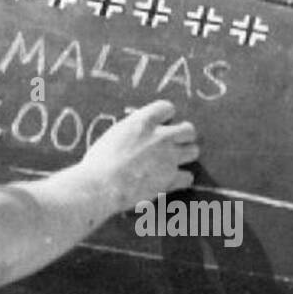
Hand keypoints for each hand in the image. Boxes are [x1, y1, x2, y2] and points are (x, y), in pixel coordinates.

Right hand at [78, 100, 198, 211]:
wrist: (101, 186)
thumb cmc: (99, 161)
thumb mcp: (114, 134)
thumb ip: (132, 129)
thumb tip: (138, 131)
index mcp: (143, 122)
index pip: (167, 108)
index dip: (165, 115)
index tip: (161, 122)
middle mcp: (161, 137)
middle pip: (188, 130)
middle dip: (183, 135)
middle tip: (173, 142)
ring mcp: (169, 158)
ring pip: (193, 151)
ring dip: (186, 154)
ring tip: (174, 160)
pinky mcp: (171, 179)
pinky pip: (188, 177)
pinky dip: (182, 179)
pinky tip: (172, 180)